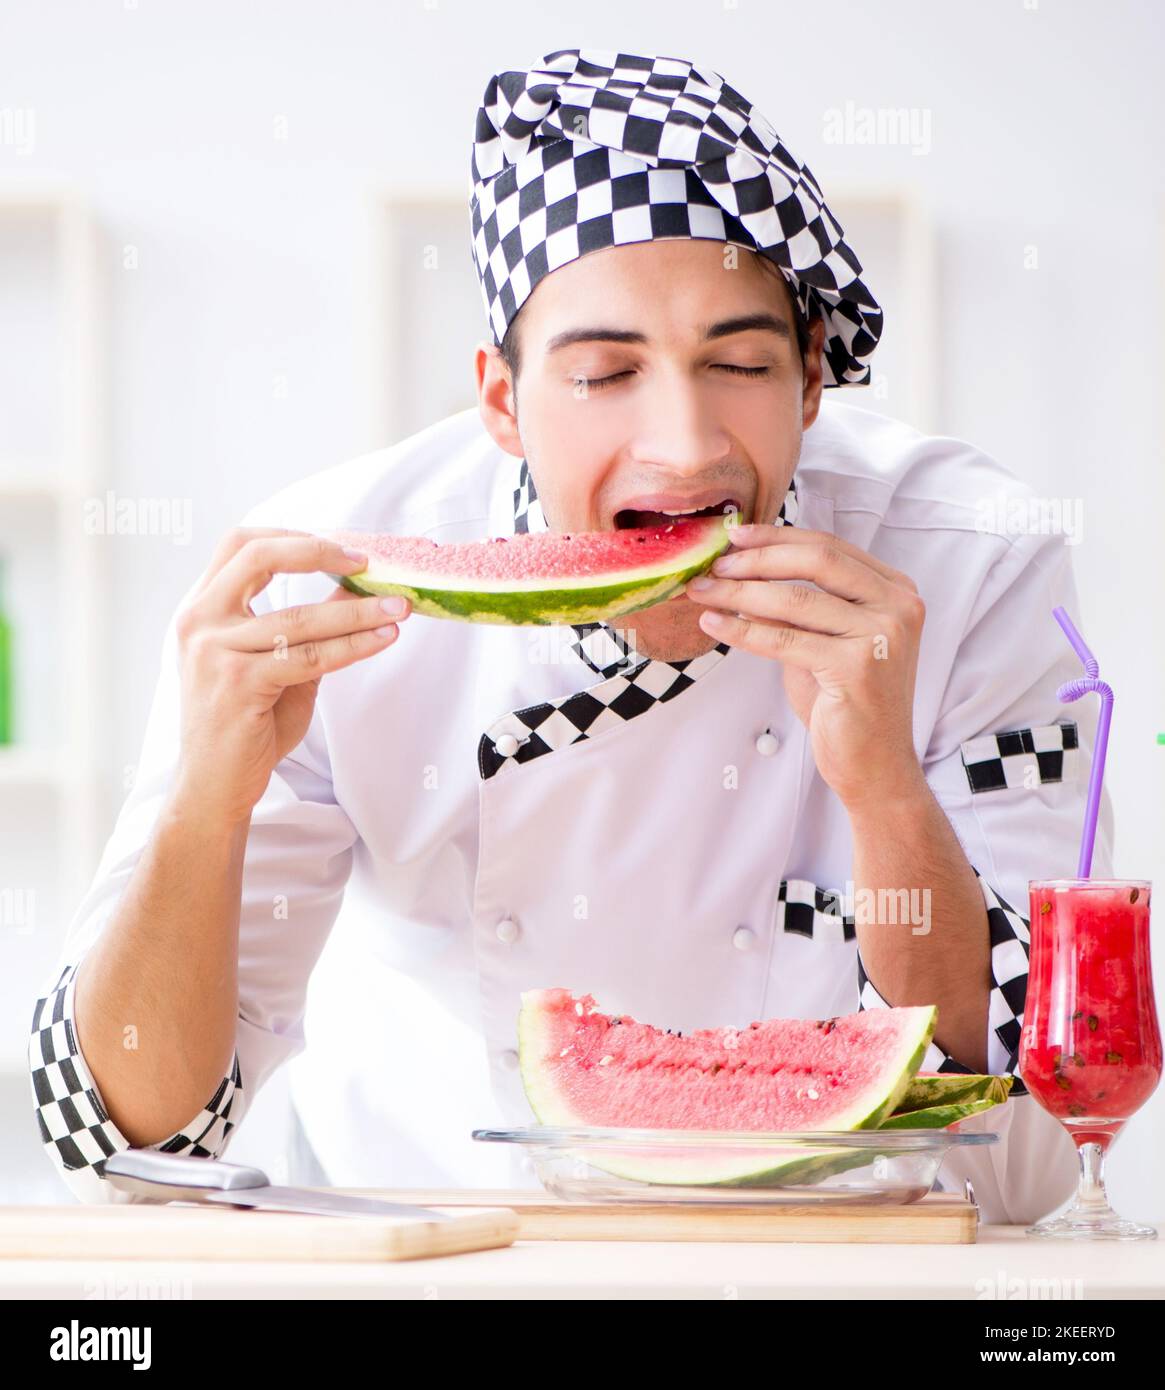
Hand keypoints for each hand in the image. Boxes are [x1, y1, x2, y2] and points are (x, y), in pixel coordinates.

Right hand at [172, 528, 410, 823]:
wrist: (215, 783)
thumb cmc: (245, 723)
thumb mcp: (278, 661)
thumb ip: (309, 623)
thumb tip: (357, 587)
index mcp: (203, 607)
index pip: (241, 544)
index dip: (294, 535)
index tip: (341, 545)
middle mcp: (200, 621)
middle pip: (258, 556)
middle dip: (319, 551)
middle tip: (367, 562)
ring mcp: (215, 651)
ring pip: (299, 616)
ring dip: (357, 610)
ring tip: (399, 606)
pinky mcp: (238, 683)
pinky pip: (309, 656)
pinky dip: (354, 645)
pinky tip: (383, 638)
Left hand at [684, 523, 926, 811]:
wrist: (874, 765)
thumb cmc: (845, 703)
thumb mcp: (822, 641)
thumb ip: (797, 606)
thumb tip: (741, 571)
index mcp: (896, 590)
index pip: (829, 547)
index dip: (778, 538)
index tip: (736, 536)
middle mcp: (898, 606)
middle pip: (816, 561)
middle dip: (757, 559)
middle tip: (714, 564)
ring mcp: (881, 636)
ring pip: (794, 599)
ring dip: (738, 593)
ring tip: (702, 591)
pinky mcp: (857, 668)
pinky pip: (784, 639)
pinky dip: (742, 630)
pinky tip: (713, 623)